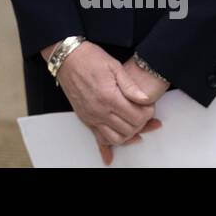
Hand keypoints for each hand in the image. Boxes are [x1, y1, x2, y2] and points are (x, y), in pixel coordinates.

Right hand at [49, 42, 160, 164]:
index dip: (148, 113)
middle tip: (145, 115)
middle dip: (142, 124)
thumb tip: (145, 100)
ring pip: (116, 138)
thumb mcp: (114, 66)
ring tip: (136, 127)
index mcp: (109, 96)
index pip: (136, 116)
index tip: (149, 106)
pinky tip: (109, 158)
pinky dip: (105, 149)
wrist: (66, 58)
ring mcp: (91, 116)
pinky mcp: (85, 118)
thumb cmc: (89, 58)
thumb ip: (130, 85)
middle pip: (129, 129)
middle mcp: (99, 110)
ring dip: (129, 135)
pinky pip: (97, 138)